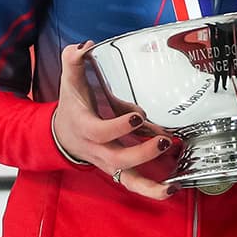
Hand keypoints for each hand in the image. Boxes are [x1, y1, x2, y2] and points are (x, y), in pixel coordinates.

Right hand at [52, 41, 175, 199]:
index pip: (100, 131)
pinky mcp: (121, 169)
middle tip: (163, 141)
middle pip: (119, 159)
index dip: (118, 125)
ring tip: (172, 184)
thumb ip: (73, 61)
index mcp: (86, 128)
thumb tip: (84, 46)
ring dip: (150, 184)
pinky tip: (173, 188)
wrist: (63, 134)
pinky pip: (134, 183)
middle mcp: (99, 150)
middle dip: (142, 153)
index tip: (138, 115)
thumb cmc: (73, 106)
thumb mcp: (70, 82)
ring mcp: (110, 162)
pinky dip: (152, 190)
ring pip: (127, 179)